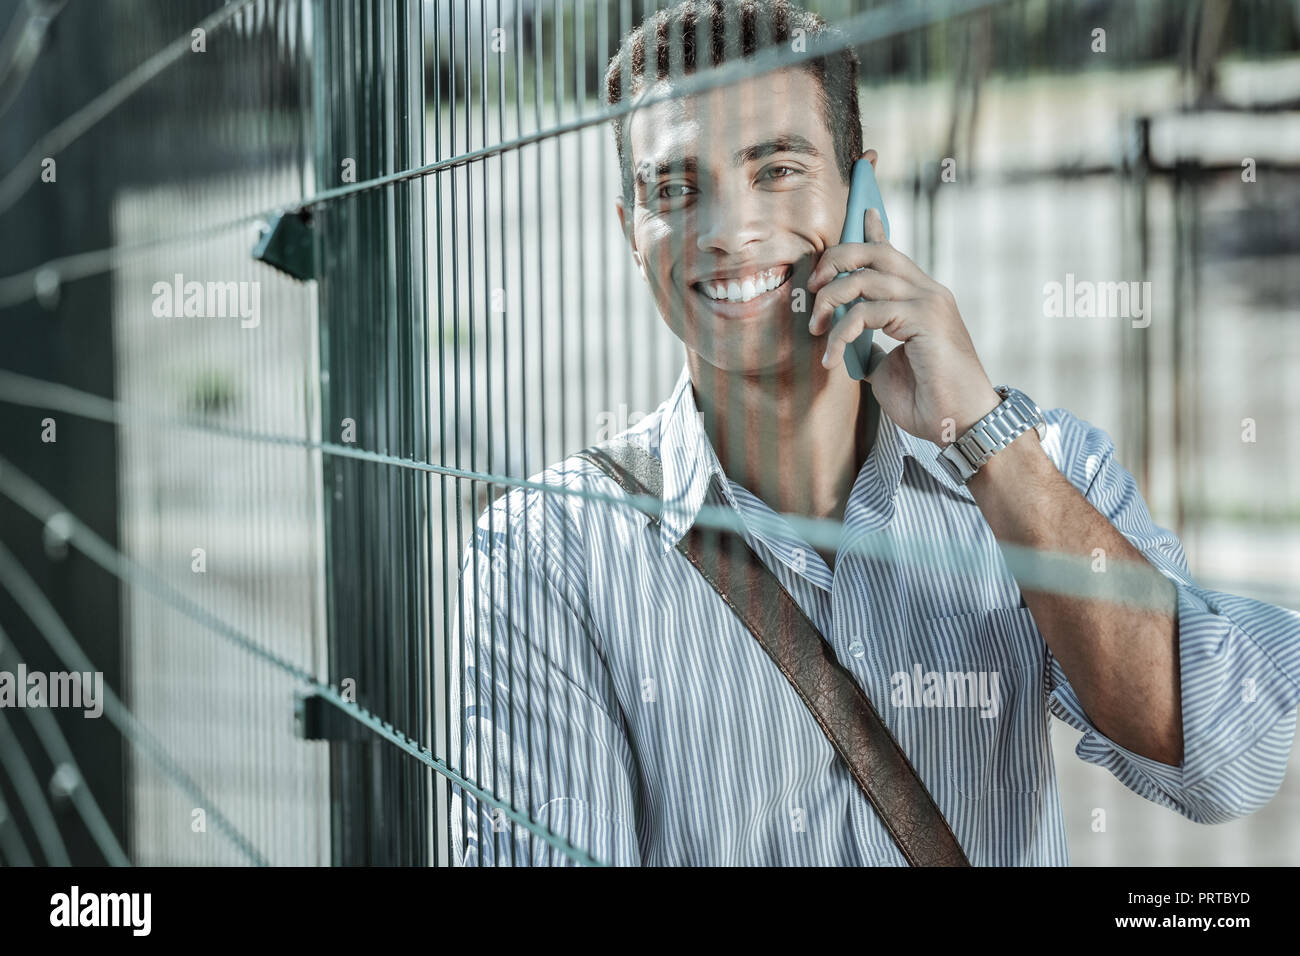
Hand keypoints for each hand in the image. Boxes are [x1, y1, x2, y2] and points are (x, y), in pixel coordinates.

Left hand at [806, 207, 1000, 444]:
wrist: (960, 425)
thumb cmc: (928, 401)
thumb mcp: (887, 367)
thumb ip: (870, 345)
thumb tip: (845, 342)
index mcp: (922, 299)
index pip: (893, 252)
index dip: (874, 230)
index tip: (861, 212)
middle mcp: (928, 292)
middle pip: (874, 252)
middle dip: (834, 262)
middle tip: (812, 291)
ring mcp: (928, 302)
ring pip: (863, 279)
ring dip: (830, 303)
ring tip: (817, 332)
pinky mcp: (924, 319)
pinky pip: (866, 312)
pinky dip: (841, 334)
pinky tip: (832, 358)